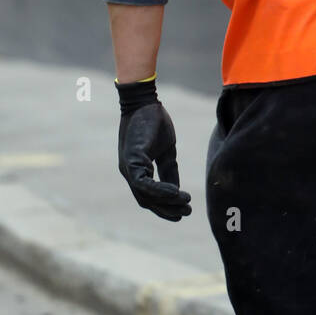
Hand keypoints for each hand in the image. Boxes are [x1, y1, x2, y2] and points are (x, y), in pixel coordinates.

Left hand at [117, 79, 191, 221]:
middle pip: (147, 201)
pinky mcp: (131, 161)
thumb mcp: (166, 151)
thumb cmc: (154, 122)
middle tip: (187, 213)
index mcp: (137, 170)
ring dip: (167, 202)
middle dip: (167, 209)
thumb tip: (177, 191)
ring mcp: (128, 168)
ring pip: (145, 195)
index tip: (182, 213)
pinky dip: (160, 190)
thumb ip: (169, 170)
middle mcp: (130, 173)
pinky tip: (176, 193)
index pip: (149, 196)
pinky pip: (144, 184)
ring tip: (186, 203)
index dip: (164, 207)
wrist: (144, 101)